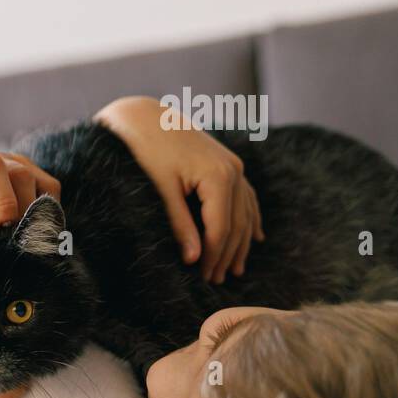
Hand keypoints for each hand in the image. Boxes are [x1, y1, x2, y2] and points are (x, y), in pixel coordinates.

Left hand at [95, 96, 264, 282]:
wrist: (143, 116)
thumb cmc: (146, 150)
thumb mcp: (160, 190)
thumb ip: (179, 223)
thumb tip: (193, 259)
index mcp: (218, 176)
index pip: (221, 227)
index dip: (213, 255)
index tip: (203, 277)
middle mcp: (233, 170)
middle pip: (236, 222)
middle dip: (226, 254)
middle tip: (216, 281)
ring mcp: (233, 165)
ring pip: (244, 211)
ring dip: (241, 242)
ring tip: (234, 269)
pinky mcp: (227, 163)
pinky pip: (246, 196)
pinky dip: (249, 218)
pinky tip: (255, 237)